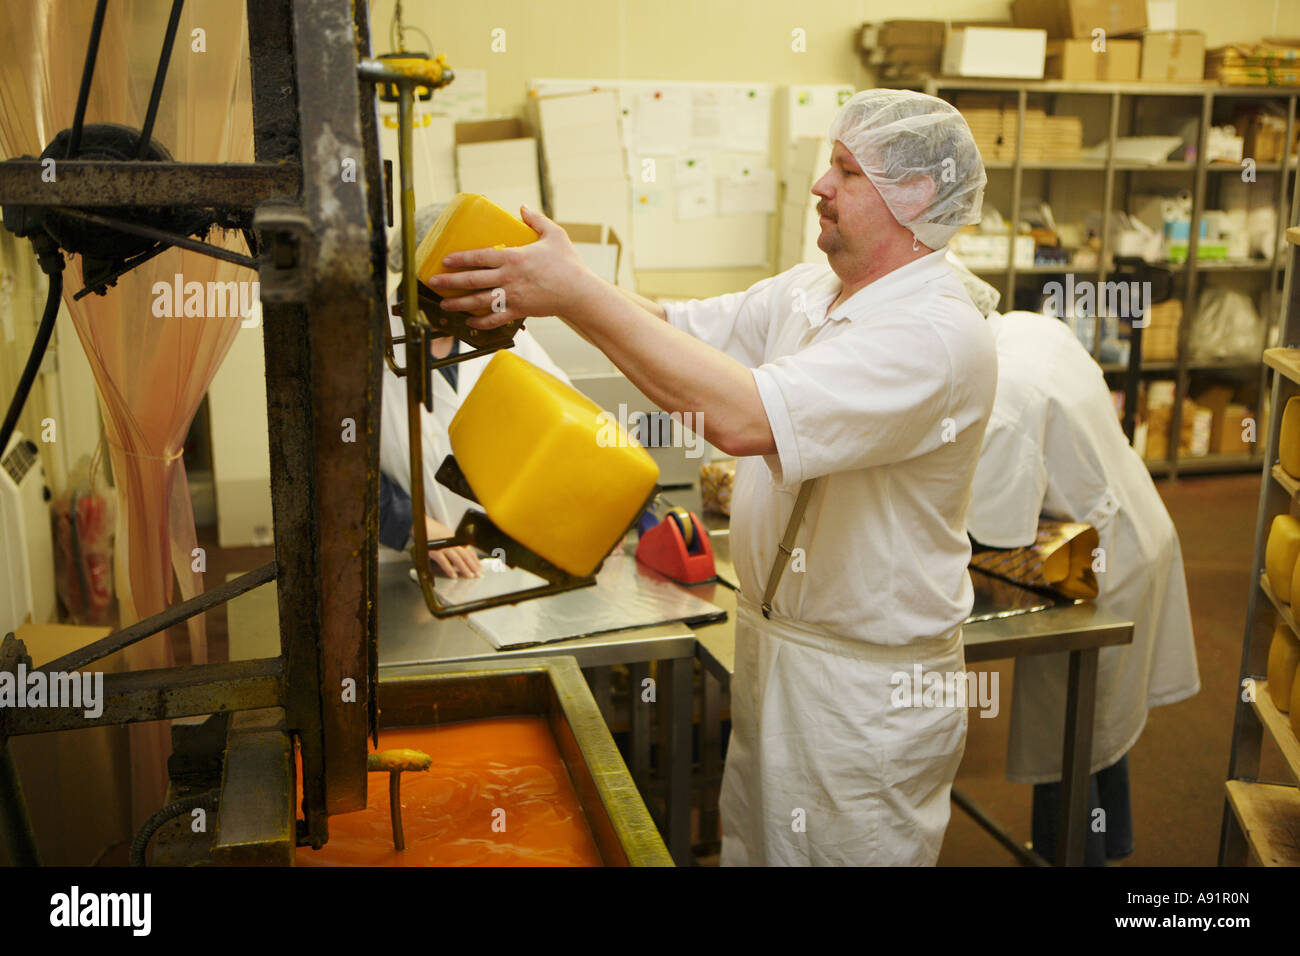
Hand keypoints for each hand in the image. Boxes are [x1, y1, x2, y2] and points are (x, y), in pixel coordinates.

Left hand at [425, 205, 593, 329]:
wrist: (578, 292)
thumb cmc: (568, 263)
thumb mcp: (554, 234)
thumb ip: (536, 220)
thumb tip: (522, 208)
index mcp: (513, 257)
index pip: (479, 257)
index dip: (459, 258)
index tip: (445, 260)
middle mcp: (508, 277)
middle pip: (472, 280)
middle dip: (450, 282)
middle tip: (433, 283)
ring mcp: (512, 296)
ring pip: (478, 301)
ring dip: (459, 303)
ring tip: (444, 305)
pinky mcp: (519, 311)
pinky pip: (495, 319)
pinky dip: (480, 323)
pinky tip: (469, 322)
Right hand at [425, 515, 482, 577]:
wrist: (420, 524)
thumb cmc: (433, 531)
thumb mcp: (447, 536)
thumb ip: (454, 544)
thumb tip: (463, 556)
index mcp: (455, 539)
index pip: (468, 550)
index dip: (475, 560)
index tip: (480, 567)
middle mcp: (451, 542)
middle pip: (465, 555)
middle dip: (473, 565)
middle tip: (478, 574)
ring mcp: (443, 546)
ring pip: (457, 558)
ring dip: (464, 568)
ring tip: (469, 576)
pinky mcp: (434, 550)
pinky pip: (443, 561)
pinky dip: (449, 569)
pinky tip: (453, 575)